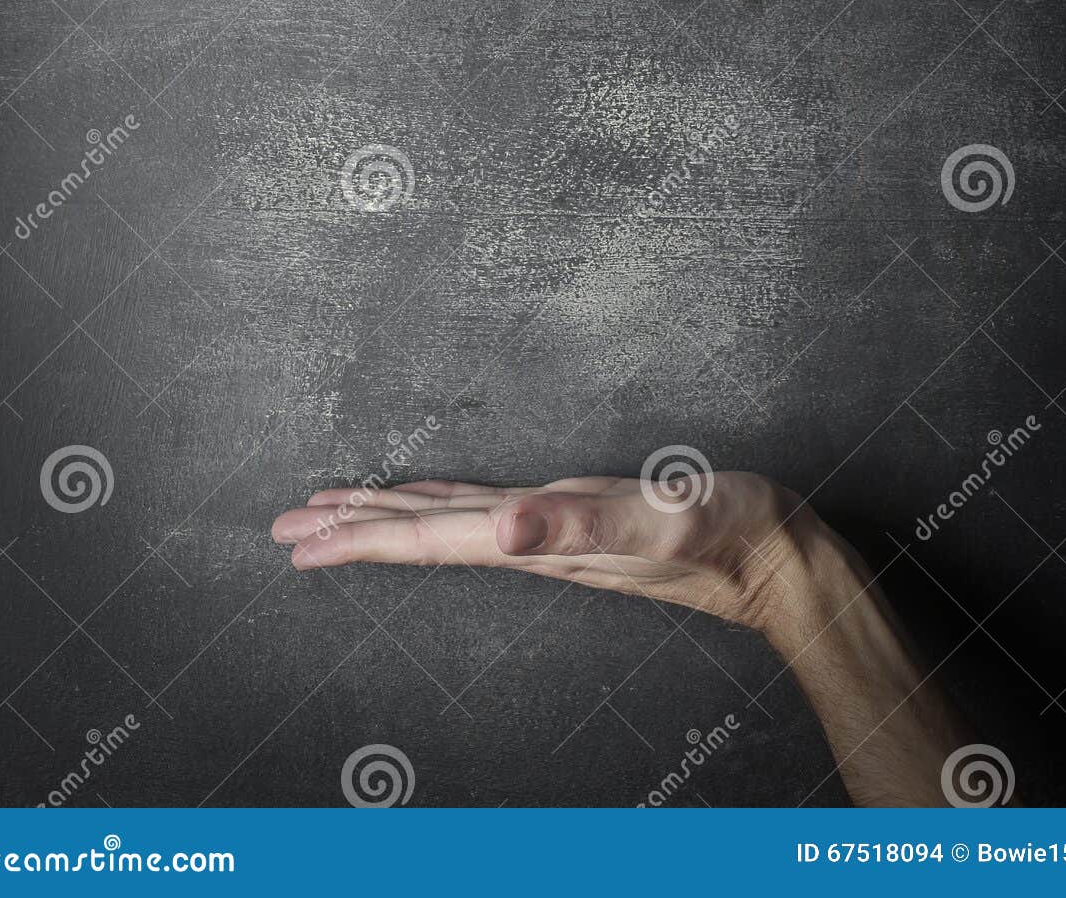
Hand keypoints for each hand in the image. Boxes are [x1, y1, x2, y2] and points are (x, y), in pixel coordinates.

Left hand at [271, 471, 805, 627]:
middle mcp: (534, 540)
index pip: (429, 539)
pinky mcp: (579, 520)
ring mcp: (554, 534)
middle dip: (352, 532)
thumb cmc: (728, 533)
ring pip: (449, 526)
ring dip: (390, 521)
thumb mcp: (658, 518)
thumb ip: (581, 524)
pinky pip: (488, 512)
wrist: (780, 564)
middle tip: (285, 530)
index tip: (298, 540)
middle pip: (423, 537)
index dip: (361, 537)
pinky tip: (437, 501)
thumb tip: (502, 529)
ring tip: (338, 517)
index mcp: (538, 539)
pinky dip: (447, 504)